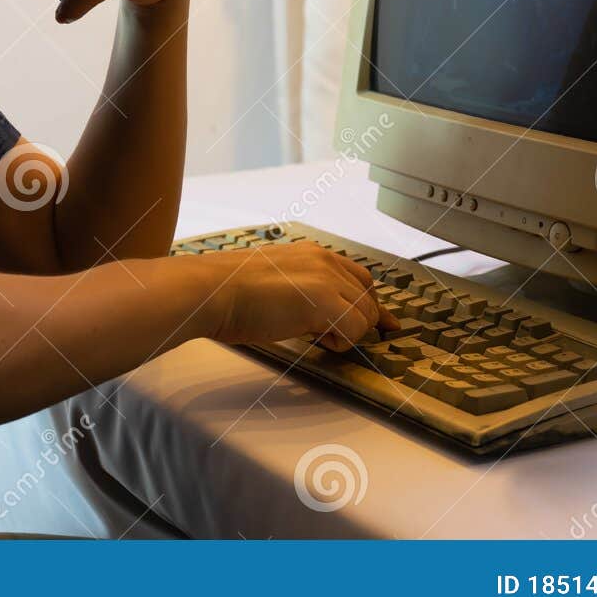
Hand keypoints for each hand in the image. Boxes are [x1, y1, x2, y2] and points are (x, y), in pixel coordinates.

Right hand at [191, 242, 398, 351]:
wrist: (212, 291)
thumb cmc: (231, 292)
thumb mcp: (274, 280)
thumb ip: (301, 288)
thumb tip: (317, 312)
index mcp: (313, 254)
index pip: (360, 278)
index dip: (369, 304)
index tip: (383, 324)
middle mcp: (324, 261)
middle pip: (369, 297)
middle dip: (359, 322)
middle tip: (333, 338)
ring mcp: (326, 278)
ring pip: (365, 315)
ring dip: (345, 333)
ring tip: (313, 336)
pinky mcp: (323, 300)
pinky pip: (355, 329)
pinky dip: (341, 342)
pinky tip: (314, 339)